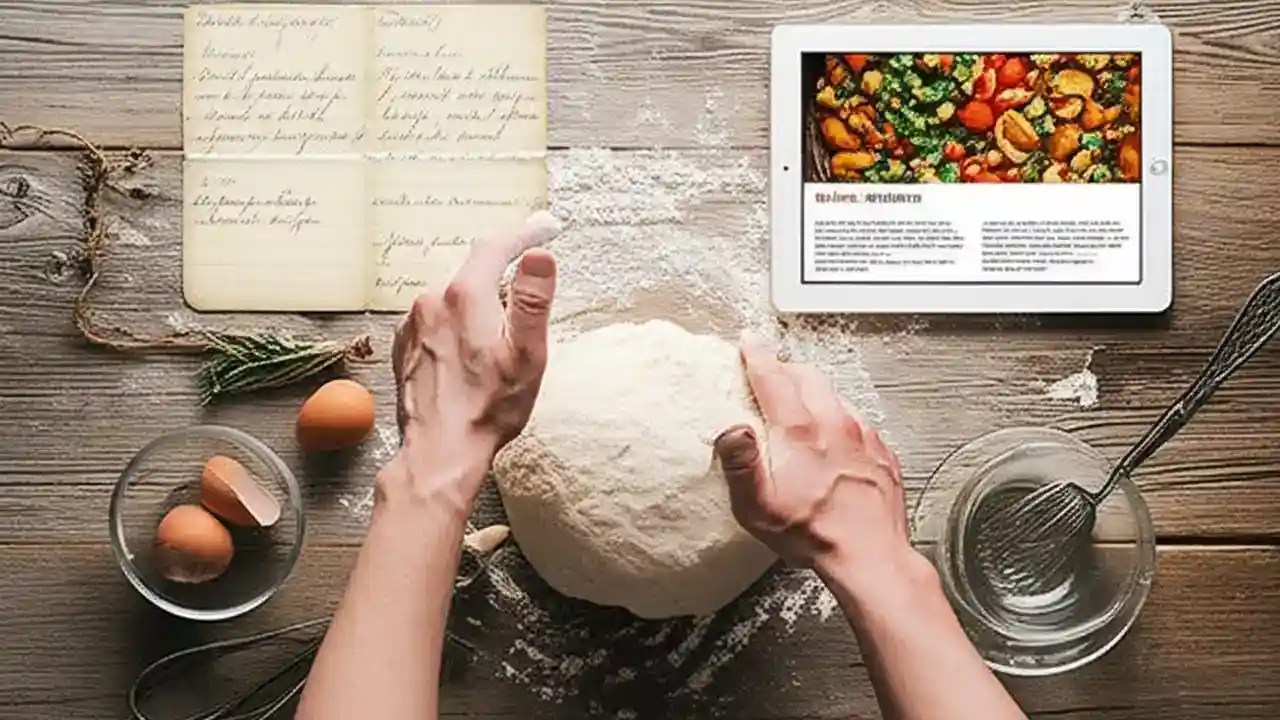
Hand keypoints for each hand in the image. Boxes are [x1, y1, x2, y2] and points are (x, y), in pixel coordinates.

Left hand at [388, 211, 561, 509]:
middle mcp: (431, 300)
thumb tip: (539, 254)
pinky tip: (468, 352)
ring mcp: (413, 322)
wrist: (439, 452)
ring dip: (476, 304)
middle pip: (472, 271)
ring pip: (452, 296)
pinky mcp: (404, 344)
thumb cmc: (489, 407)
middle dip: (500, 274)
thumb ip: (533, 299)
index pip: (496, 247)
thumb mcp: (527, 354)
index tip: (545, 227)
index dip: (524, 233)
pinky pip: (435, 319)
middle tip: (526, 292)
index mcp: (465, 296)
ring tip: (497, 337)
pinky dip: (455, 324)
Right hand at [713, 334, 909, 585]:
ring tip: (800, 401)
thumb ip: (739, 463)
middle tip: (772, 369)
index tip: (749, 344)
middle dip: (786, 367)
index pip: (773, 378)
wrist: (870, 555)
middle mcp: (834, 425)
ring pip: (835, 395)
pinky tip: (833, 435)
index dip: (757, 356)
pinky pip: (857, 420)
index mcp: (799, 432)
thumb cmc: (814, 534)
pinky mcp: (880, 451)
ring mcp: (862, 436)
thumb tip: (730, 429)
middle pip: (807, 376)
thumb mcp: (757, 506)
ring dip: (814, 391)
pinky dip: (839, 417)